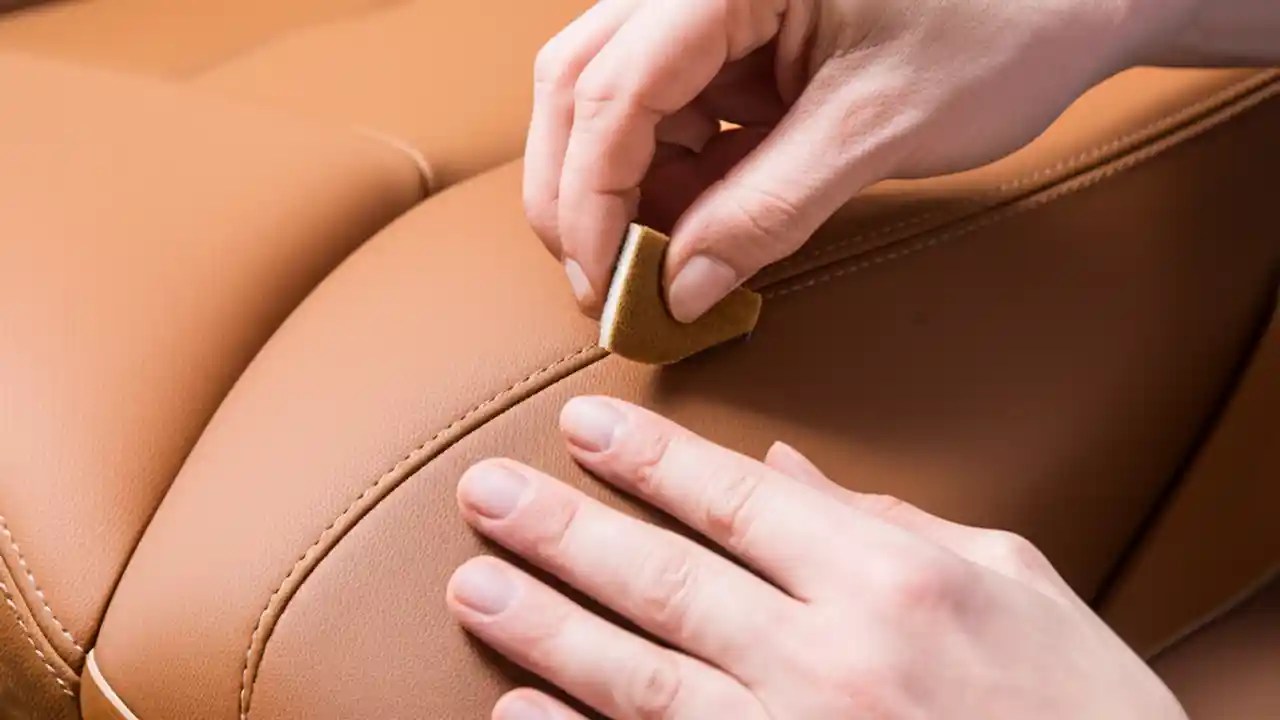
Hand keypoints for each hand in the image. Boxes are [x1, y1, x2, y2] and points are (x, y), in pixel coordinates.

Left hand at [447, 396, 1187, 718]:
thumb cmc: (1075, 698)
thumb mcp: (1007, 578)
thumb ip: (885, 520)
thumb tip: (777, 472)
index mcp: (894, 577)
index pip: (736, 500)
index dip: (648, 457)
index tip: (581, 425)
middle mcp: (836, 659)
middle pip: (666, 579)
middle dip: (564, 532)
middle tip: (486, 494)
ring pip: (640, 676)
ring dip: (545, 627)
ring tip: (474, 586)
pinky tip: (515, 710)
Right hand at [524, 0, 1184, 320]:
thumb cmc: (1001, 26)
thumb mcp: (874, 130)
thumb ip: (763, 213)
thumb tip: (675, 289)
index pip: (610, 92)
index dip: (590, 202)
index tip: (604, 288)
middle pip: (579, 85)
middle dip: (581, 194)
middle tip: (608, 284)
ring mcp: (711, 3)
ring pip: (609, 99)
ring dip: (622, 189)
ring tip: (666, 260)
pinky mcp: (735, 35)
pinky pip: (667, 109)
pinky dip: (671, 176)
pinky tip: (700, 221)